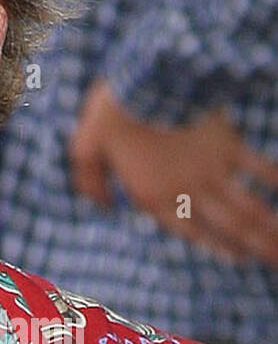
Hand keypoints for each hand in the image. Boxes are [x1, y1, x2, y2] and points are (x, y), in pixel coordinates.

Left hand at [69, 79, 277, 265]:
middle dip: (255, 248)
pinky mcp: (228, 144)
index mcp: (152, 195)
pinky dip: (275, 182)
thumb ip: (88, 180)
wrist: (149, 81)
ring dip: (270, 227)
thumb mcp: (84, 147)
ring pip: (247, 207)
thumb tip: (100, 204)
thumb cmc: (113, 113)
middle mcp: (187, 189)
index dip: (215, 247)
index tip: (238, 260)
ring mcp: (212, 169)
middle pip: (227, 226)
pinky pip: (258, 168)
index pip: (189, 231)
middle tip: (276, 262)